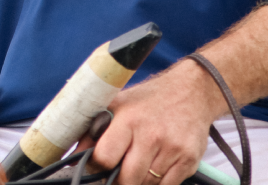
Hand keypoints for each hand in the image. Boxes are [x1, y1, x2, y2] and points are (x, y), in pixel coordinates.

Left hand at [91, 59, 226, 184]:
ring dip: (138, 182)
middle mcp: (151, 135)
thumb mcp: (119, 104)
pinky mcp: (189, 160)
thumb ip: (96, 128)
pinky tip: (155, 169)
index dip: (97, 166)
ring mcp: (172, 149)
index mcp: (129, 119)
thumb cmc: (150, 99)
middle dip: (118, 180)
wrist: (193, 91)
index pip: (105, 157)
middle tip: (117, 173)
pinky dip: (158, 184)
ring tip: (137, 167)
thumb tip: (74, 153)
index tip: (98, 166)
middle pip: (127, 179)